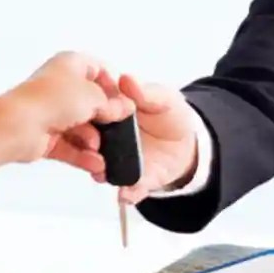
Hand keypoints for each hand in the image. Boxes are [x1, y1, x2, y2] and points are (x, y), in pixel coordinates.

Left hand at [0, 52, 132, 164]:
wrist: (17, 125)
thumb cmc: (48, 100)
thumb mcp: (93, 97)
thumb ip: (112, 104)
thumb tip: (125, 107)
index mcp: (70, 65)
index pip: (98, 70)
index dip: (113, 86)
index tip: (125, 102)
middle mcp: (60, 86)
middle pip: (91, 102)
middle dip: (105, 118)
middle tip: (118, 129)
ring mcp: (52, 111)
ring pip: (82, 128)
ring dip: (94, 141)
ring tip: (101, 150)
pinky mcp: (46, 135)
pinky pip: (70, 145)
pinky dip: (83, 155)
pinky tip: (95, 163)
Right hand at [51, 73, 199, 204]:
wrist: (187, 144)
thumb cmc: (170, 116)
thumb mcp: (163, 98)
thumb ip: (145, 92)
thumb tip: (126, 79)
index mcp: (111, 113)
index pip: (90, 113)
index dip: (86, 115)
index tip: (89, 115)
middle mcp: (107, 139)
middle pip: (88, 144)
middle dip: (87, 146)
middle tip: (93, 147)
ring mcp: (117, 161)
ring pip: (101, 168)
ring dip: (100, 171)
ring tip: (103, 174)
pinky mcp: (133, 180)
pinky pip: (127, 190)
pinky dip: (126, 193)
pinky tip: (126, 193)